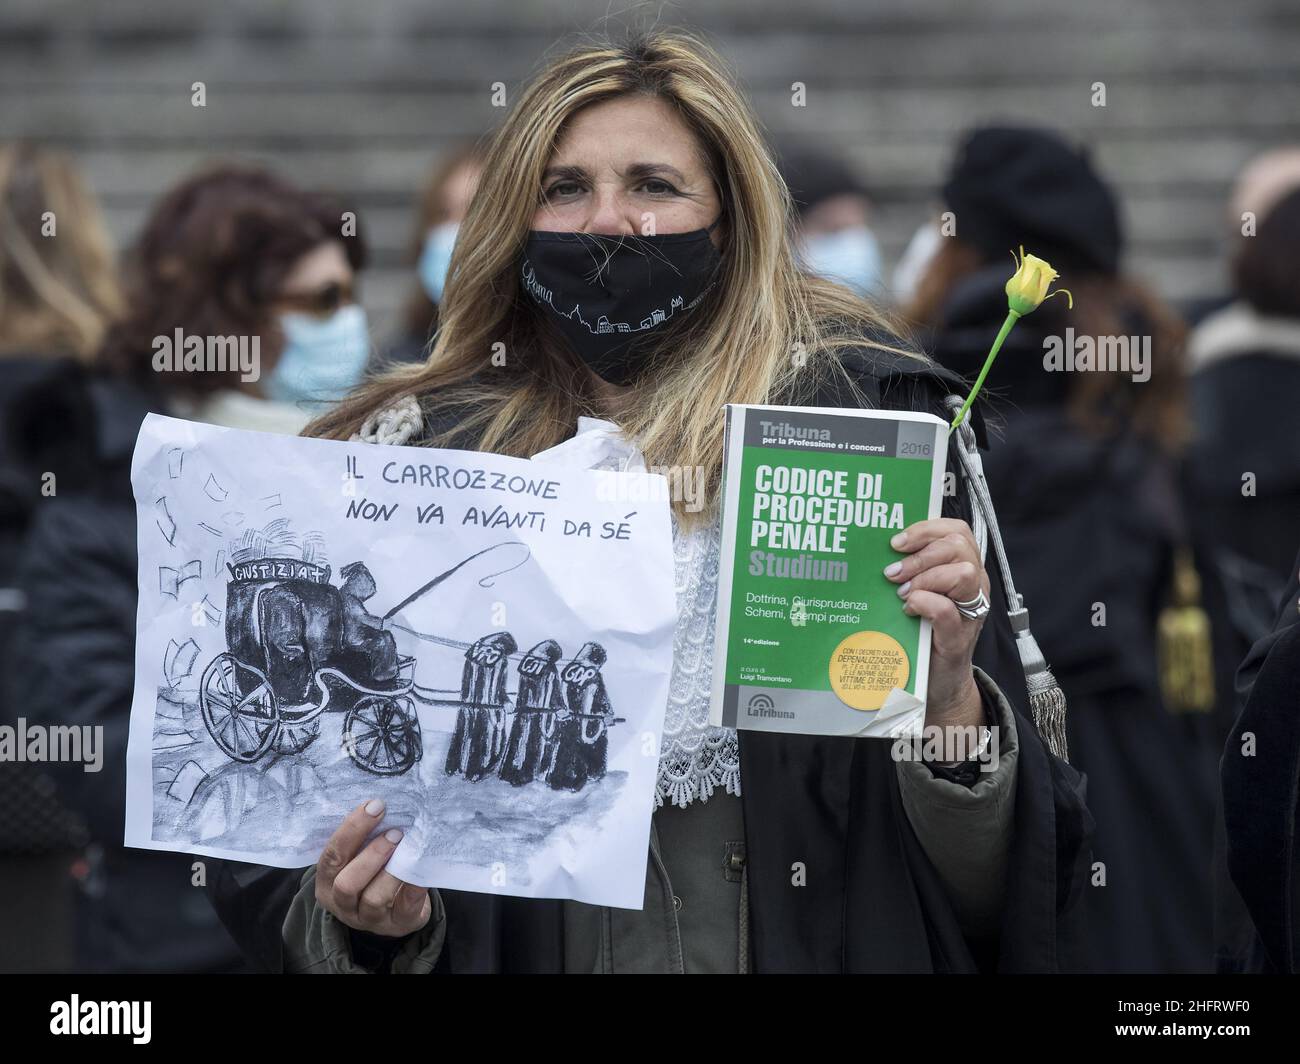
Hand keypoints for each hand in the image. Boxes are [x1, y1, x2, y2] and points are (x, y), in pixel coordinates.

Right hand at [315, 799, 431, 936]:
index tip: (375, 806)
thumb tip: (382, 802)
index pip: (332, 856)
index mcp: (328, 881)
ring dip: (391, 870)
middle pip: (347, 883)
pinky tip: (421, 868)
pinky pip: (404, 907)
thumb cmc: (375, 871)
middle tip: (395, 832)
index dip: (352, 829)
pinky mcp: (397, 925)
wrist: (396, 909)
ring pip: (374, 898)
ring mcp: (368, 918)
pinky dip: (413, 886)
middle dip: (371, 854)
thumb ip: (364, 837)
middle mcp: (342, 903)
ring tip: (408, 848)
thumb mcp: (359, 856)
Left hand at [883, 518, 986, 727]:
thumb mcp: (919, 592)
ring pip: (962, 573)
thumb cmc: (925, 633)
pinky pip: (947, 609)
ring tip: (901, 593)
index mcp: (964, 568)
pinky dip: (924, 603)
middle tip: (893, 573)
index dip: (926, 529)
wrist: (937, 681)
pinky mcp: (959, 638)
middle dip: (920, 555)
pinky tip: (908, 609)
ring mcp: (971, 612)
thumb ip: (912, 570)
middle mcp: (974, 586)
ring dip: (925, 577)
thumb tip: (880, 549)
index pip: (956, 531)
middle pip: (958, 546)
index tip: (896, 542)